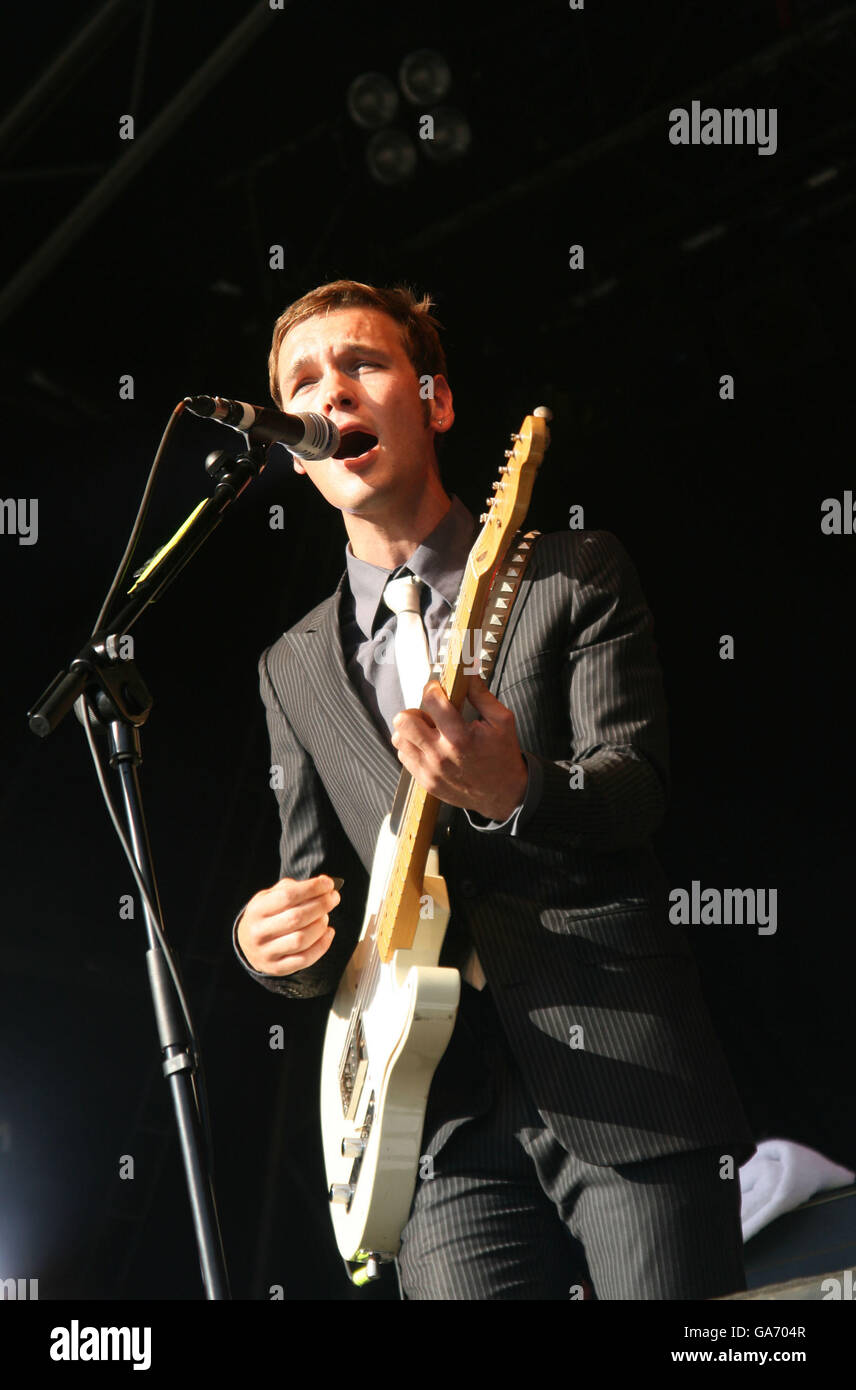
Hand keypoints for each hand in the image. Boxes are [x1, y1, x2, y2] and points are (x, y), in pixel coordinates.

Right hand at [237, 875, 339, 974]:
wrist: (247, 944)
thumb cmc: (266, 915)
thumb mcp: (270, 897)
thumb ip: (293, 888)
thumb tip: (323, 883)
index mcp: (257, 910)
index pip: (288, 896)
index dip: (312, 888)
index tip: (328, 884)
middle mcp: (259, 932)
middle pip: (297, 917)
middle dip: (321, 905)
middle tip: (333, 898)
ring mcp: (267, 952)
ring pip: (301, 939)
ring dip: (320, 925)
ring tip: (326, 916)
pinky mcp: (277, 968)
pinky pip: (305, 959)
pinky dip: (322, 945)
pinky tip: (329, 932)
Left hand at [390, 674, 527, 820]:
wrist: (503, 795)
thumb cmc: (503, 756)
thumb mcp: (502, 721)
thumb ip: (481, 695)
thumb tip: (467, 673)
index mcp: (461, 737)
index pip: (431, 701)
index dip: (432, 689)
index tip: (437, 690)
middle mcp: (440, 754)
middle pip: (404, 721)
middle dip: (415, 712)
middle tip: (430, 716)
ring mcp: (430, 770)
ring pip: (399, 739)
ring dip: (411, 731)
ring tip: (430, 733)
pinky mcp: (425, 781)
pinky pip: (403, 756)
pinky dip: (413, 748)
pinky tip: (430, 748)